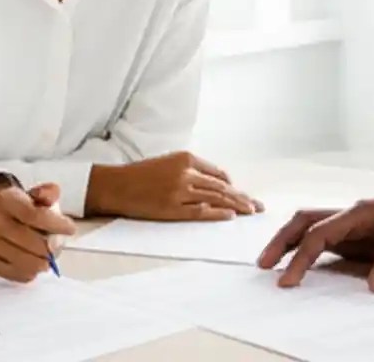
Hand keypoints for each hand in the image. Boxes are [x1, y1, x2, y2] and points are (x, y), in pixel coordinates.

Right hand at [0, 182, 75, 282]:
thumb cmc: (17, 205)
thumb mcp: (32, 193)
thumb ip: (47, 193)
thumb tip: (52, 195)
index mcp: (5, 201)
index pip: (34, 216)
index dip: (56, 225)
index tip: (70, 229)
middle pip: (33, 244)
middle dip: (52, 248)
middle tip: (57, 247)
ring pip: (27, 263)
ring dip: (43, 263)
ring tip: (46, 257)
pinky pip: (16, 274)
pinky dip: (30, 272)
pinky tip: (32, 262)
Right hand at [90, 151, 263, 220]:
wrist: (116, 185)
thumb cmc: (141, 174)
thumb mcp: (168, 162)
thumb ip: (191, 170)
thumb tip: (216, 183)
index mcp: (186, 158)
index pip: (218, 173)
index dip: (233, 186)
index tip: (243, 194)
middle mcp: (185, 173)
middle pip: (221, 186)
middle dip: (242, 197)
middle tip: (258, 206)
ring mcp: (179, 191)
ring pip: (215, 198)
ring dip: (236, 206)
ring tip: (250, 212)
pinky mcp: (172, 209)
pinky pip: (200, 212)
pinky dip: (217, 213)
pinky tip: (230, 216)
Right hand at [256, 187, 373, 292]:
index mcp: (362, 212)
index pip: (320, 234)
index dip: (301, 257)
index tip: (287, 280)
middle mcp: (353, 217)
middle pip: (304, 223)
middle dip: (281, 242)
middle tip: (263, 266)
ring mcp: (356, 227)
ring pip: (312, 230)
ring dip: (290, 245)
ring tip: (273, 266)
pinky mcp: (362, 237)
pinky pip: (328, 244)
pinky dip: (309, 253)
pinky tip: (302, 266)